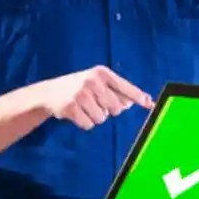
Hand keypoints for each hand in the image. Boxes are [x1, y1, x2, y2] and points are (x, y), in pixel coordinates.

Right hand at [38, 66, 153, 129]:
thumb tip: (140, 101)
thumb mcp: (97, 82)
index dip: (138, 97)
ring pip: (102, 118)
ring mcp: (81, 94)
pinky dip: (85, 123)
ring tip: (85, 107)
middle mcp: (92, 81)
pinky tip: (77, 114)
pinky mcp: (71, 107)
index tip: (149, 104)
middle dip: (109, 111)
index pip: (125, 87)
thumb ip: (117, 91)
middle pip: (116, 108)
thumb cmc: (80, 87)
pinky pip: (89, 125)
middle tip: (97, 104)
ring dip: (96, 117)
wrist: (49, 92)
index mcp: (102, 73)